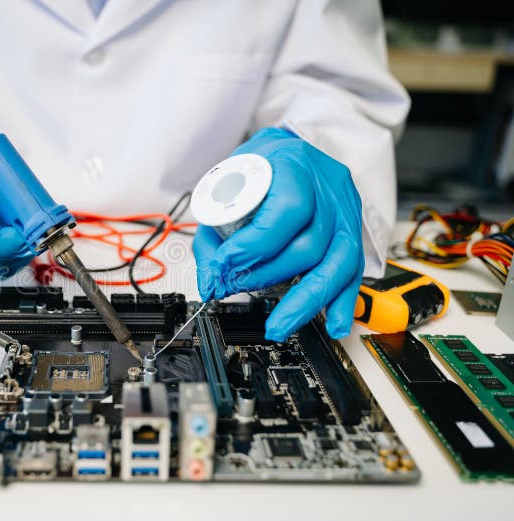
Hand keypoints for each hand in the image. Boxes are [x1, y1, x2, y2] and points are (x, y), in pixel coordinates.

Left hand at [193, 127, 363, 340]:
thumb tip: (210, 281)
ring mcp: (347, 212)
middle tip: (236, 287)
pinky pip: (353, 273)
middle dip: (267, 276)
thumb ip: (214, 234)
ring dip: (304, 302)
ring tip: (279, 326)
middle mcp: (329, 189)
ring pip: (337, 264)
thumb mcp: (228, 184)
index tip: (225, 264)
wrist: (294, 149)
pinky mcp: (354, 233)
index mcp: (296, 165)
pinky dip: (342, 303)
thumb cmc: (261, 166)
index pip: (287, 211)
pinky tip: (334, 325)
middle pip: (308, 244)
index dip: (254, 245)